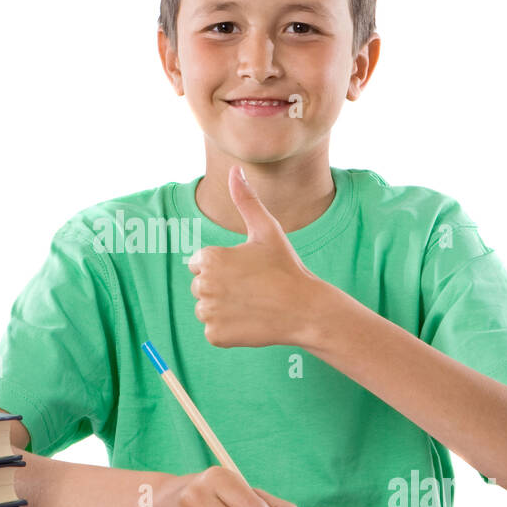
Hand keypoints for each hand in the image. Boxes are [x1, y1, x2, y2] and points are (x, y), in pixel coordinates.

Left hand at [188, 164, 322, 347]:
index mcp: (210, 258)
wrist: (305, 309)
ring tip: (250, 304)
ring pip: (205, 309)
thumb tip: (235, 170)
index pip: (200, 262)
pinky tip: (249, 321)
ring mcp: (208, 313)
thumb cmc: (286, 267)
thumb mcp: (267, 230)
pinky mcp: (215, 336)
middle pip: (200, 286)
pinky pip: (213, 331)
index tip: (247, 270)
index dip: (225, 266)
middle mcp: (203, 286)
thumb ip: (246, 200)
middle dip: (220, 287)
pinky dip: (227, 330)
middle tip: (251, 288)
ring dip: (222, 309)